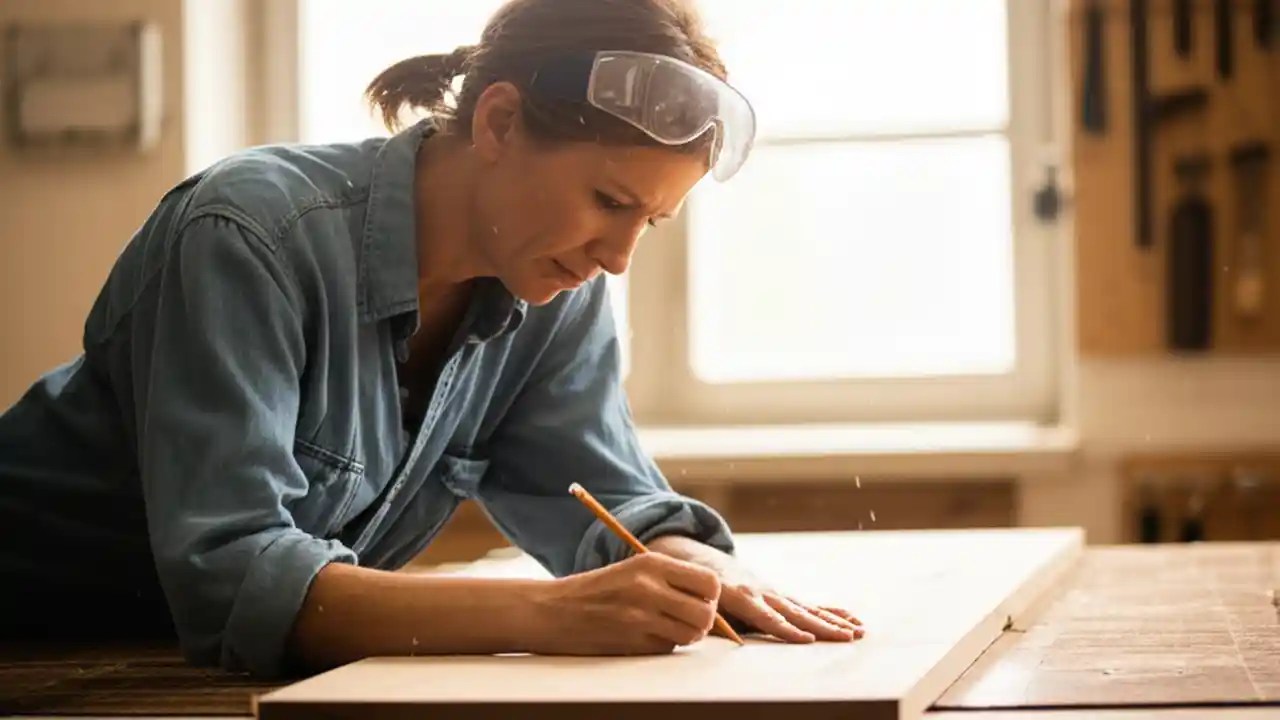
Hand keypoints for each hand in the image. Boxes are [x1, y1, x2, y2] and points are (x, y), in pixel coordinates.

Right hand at [534, 552, 721, 654]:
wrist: (553, 610)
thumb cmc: (596, 589)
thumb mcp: (634, 569)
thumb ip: (670, 578)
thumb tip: (711, 598)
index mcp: (652, 564)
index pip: (709, 582)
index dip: (711, 596)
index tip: (701, 600)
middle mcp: (650, 589)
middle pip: (706, 613)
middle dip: (704, 620)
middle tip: (689, 618)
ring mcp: (642, 618)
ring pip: (692, 634)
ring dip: (686, 635)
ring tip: (668, 627)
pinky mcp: (634, 642)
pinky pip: (668, 647)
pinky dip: (664, 644)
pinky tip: (645, 635)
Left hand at [647, 535, 863, 643]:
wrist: (703, 560)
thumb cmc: (697, 586)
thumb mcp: (697, 596)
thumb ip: (708, 614)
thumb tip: (716, 631)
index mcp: (740, 595)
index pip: (766, 617)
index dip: (785, 628)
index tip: (806, 639)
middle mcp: (763, 593)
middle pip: (796, 614)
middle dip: (822, 627)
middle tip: (845, 638)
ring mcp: (776, 594)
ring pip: (808, 610)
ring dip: (833, 623)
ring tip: (857, 633)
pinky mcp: (782, 597)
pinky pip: (810, 606)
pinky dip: (833, 613)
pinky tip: (854, 622)